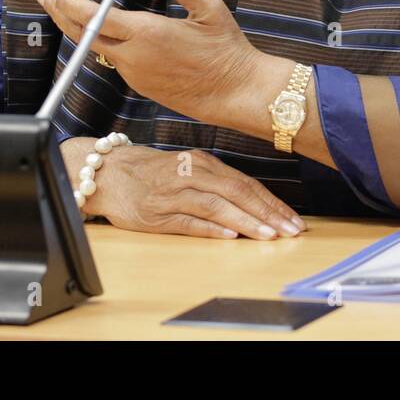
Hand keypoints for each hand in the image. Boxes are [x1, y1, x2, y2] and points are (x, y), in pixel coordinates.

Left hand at [36, 0, 285, 124]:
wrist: (236, 93)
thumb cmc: (227, 48)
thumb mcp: (208, 7)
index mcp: (147, 33)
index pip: (95, 17)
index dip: (70, 5)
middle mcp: (134, 56)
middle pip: (84, 36)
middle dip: (62, 16)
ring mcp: (135, 75)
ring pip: (99, 50)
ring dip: (83, 31)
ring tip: (71, 13)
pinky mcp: (141, 87)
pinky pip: (117, 62)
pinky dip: (106, 46)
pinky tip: (108, 35)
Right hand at [63, 139, 303, 239]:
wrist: (107, 173)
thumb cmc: (152, 173)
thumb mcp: (188, 169)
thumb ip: (217, 182)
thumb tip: (256, 203)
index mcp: (202, 163)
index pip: (245, 183)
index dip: (272, 203)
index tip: (293, 220)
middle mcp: (191, 174)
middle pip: (236, 192)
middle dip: (267, 213)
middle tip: (291, 231)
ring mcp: (173, 194)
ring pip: (216, 205)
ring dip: (245, 221)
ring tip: (268, 236)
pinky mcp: (156, 214)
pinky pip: (187, 221)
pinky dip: (210, 227)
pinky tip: (229, 235)